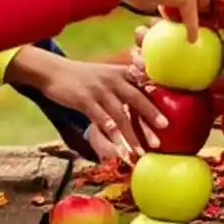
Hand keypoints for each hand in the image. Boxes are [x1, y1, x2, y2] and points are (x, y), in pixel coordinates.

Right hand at [36, 55, 166, 157]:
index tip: (169, 113)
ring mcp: (98, 90)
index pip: (143, 85)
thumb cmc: (85, 77)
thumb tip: (149, 93)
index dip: (157, 99)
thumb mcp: (107, 73)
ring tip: (141, 151)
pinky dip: (110, 132)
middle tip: (164, 129)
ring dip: (131, 134)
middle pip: (136, 98)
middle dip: (151, 115)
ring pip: (119, 114)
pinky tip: (117, 145)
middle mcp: (112, 79)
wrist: (54, 71)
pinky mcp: (84, 99)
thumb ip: (126, 82)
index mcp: (121, 72)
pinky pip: (100, 118)